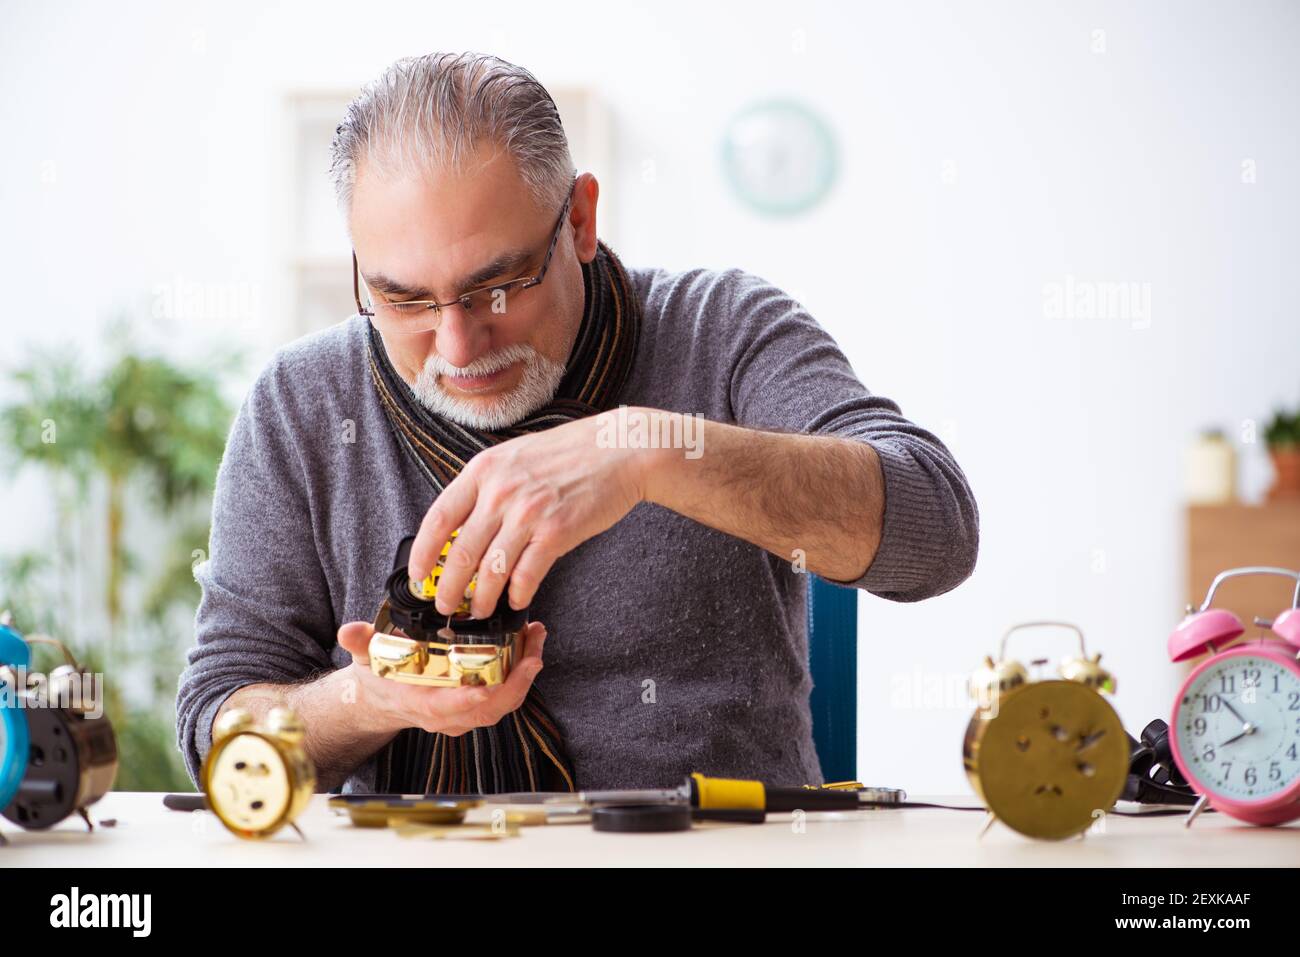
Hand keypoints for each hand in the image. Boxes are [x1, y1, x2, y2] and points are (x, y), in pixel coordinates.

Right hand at [336, 619, 547, 736]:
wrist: (382, 701)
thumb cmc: (378, 678)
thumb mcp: (365, 658)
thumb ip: (361, 643)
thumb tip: (349, 630)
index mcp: (422, 705)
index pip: (450, 708)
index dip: (471, 699)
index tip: (491, 685)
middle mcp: (448, 716)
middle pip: (490, 710)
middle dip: (517, 683)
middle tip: (533, 652)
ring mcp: (465, 715)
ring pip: (504, 705)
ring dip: (526, 676)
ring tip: (536, 640)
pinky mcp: (477, 707)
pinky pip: (506, 697)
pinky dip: (521, 675)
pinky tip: (529, 646)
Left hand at [408, 413, 652, 616]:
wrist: (620, 450)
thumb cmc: (571, 453)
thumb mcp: (516, 457)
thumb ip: (488, 487)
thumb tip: (464, 527)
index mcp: (484, 470)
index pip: (439, 518)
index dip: (423, 553)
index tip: (418, 575)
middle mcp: (501, 492)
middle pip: (461, 552)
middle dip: (448, 588)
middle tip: (445, 605)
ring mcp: (529, 513)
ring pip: (491, 570)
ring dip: (482, 599)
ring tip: (480, 610)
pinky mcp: (557, 532)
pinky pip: (527, 575)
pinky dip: (518, 593)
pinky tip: (517, 599)